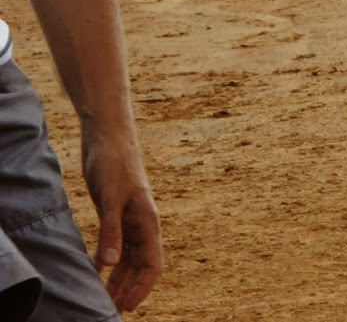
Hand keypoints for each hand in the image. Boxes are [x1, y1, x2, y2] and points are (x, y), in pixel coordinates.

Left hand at [82, 128, 162, 310]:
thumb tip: (110, 265)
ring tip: (103, 297)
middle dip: (130, 288)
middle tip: (112, 309)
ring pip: (130, 257)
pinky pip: (117, 245)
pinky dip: (110, 261)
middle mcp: (143, 223)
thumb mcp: (110, 198)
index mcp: (148, 220)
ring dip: (119, 278)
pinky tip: (97, 272)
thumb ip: (111, 231)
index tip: (127, 306)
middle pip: (142, 264)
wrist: (108, 138)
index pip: (153, 262)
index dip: (142, 287)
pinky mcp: (117, 213)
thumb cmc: (114, 164)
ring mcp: (130, 218)